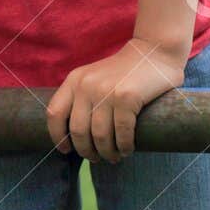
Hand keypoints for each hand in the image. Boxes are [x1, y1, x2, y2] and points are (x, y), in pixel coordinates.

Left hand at [46, 37, 187, 163]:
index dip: (58, 136)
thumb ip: (82, 98)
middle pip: (78, 131)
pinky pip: (121, 132)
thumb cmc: (125, 72)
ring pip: (100, 136)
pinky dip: (124, 146)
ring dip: (107, 152)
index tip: (66, 150)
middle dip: (87, 151)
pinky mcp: (127, 97)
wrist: (155, 51)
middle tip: (97, 158)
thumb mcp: (94, 78)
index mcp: (74, 80)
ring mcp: (106, 90)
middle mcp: (86, 85)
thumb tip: (74, 136)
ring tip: (114, 156)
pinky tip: (127, 149)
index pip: (54, 113)